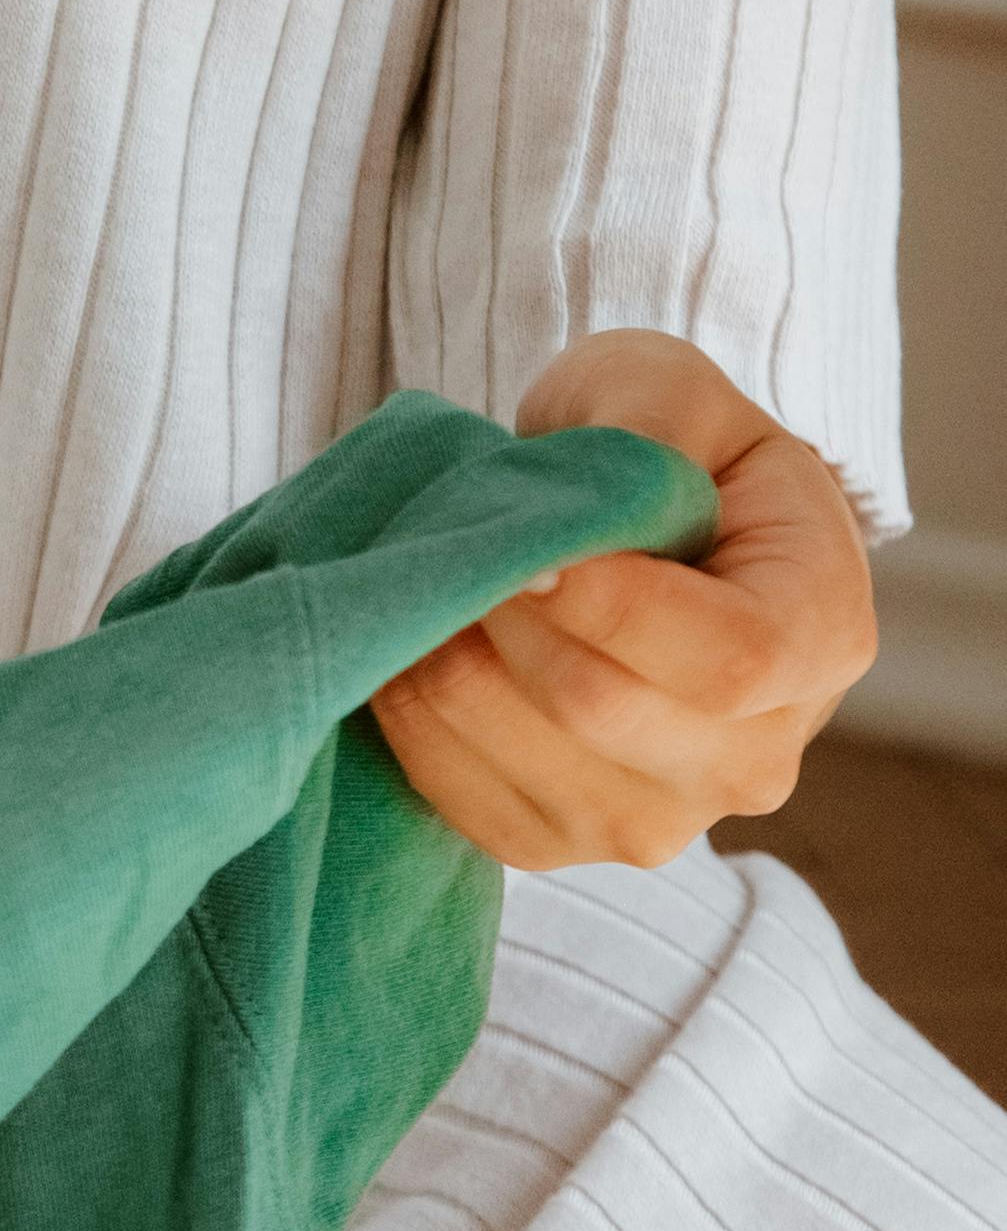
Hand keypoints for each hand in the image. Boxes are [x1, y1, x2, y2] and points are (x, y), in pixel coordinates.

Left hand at [370, 330, 877, 871]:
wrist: (641, 524)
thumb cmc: (665, 442)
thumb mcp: (671, 387)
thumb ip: (651, 422)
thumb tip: (601, 495)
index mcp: (821, 635)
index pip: (726, 662)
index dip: (611, 608)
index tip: (527, 547)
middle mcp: (759, 756)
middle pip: (606, 713)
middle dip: (504, 616)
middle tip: (452, 540)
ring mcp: (666, 819)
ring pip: (529, 765)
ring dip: (447, 662)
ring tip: (426, 581)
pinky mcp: (566, 843)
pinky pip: (471, 805)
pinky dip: (418, 721)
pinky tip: (409, 641)